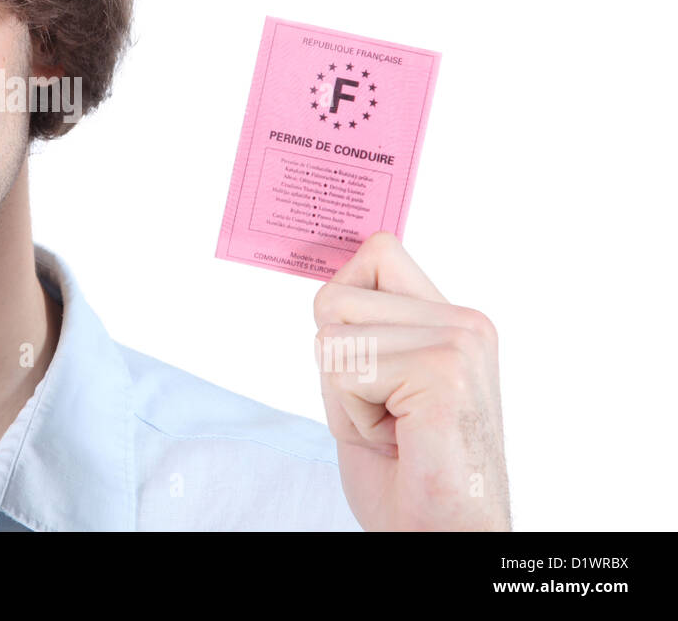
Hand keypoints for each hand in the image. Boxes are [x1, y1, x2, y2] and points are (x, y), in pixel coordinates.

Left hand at [313, 231, 509, 529]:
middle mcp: (465, 322)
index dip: (343, 306)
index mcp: (454, 318)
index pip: (376, 250)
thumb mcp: (373, 381)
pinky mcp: (443, 373)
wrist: (442, 538)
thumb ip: (358, 327)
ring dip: (343, 395)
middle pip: (336, 296)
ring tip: (392, 429)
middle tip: (383, 413)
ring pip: (331, 337)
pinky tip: (398, 442)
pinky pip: (342, 371)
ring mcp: (459, 343)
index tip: (364, 365)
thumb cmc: (406, 473)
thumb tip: (323, 282)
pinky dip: (352, 417)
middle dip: (335, 364)